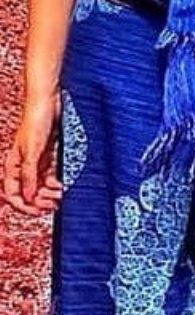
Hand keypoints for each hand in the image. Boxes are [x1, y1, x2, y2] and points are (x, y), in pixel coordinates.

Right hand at [4, 89, 64, 217]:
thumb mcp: (32, 151)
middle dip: (40, 202)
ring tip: (60, 198)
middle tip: (53, 206)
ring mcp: (35, 161)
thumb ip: (29, 175)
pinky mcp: (46, 156)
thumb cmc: (36, 122)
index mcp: (12, 167)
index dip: (24, 206)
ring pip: (39, 186)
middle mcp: (22, 166)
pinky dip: (54, 183)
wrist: (47, 102)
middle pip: (28, 192)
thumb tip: (28, 197)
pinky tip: (62, 187)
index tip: (38, 212)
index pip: (13, 194)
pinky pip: (48, 175)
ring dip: (48, 194)